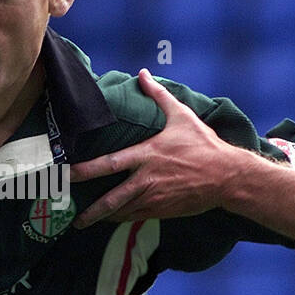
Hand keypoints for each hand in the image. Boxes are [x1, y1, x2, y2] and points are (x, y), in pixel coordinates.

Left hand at [71, 70, 242, 226]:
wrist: (227, 176)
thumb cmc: (204, 145)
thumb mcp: (181, 116)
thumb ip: (158, 95)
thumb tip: (143, 73)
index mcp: (146, 156)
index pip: (108, 164)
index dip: (85, 170)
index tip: (67, 175)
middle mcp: (147, 180)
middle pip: (111, 199)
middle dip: (90, 210)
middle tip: (72, 218)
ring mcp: (155, 198)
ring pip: (122, 212)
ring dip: (104, 217)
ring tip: (87, 221)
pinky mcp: (163, 210)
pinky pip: (137, 217)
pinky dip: (123, 218)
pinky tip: (112, 220)